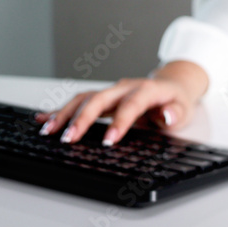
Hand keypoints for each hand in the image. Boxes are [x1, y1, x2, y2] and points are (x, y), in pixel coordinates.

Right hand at [33, 60, 208, 145]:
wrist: (171, 86)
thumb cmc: (175, 101)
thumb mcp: (184, 109)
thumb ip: (176, 113)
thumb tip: (167, 116)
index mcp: (146, 90)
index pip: (131, 104)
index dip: (120, 122)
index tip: (109, 140)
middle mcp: (124, 88)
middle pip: (100, 99)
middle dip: (83, 118)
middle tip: (69, 138)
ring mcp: (112, 91)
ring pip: (84, 99)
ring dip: (65, 114)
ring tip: (48, 131)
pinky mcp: (103, 98)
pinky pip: (79, 101)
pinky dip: (60, 110)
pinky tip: (43, 119)